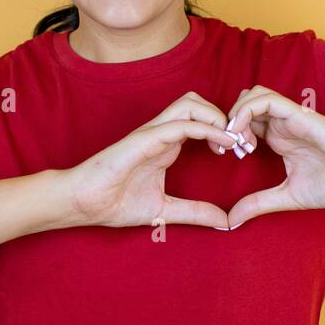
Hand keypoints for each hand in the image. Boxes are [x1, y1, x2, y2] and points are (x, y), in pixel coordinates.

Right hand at [67, 91, 241, 229]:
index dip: (225, 131)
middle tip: (241, 144)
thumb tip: (224, 221)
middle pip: (199, 103)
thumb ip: (194, 212)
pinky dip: (205, 129)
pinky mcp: (144, 139)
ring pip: (191, 104)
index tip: (241, 152)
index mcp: (167, 145)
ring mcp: (153, 133)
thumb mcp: (165, 210)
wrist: (83, 203)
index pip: (201, 121)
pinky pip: (179, 124)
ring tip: (232, 141)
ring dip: (216, 117)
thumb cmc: (115, 202)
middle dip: (225, 117)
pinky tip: (223, 144)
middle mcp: (162, 133)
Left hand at [223, 85, 324, 226]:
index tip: (224, 157)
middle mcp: (281, 124)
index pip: (243, 122)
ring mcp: (289, 117)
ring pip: (251, 95)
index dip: (227, 135)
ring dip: (234, 114)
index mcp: (279, 139)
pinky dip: (245, 111)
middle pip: (242, 104)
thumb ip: (259, 204)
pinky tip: (243, 136)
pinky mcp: (298, 114)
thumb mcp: (287, 197)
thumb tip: (231, 220)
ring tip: (235, 143)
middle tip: (225, 149)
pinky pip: (264, 99)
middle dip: (225, 122)